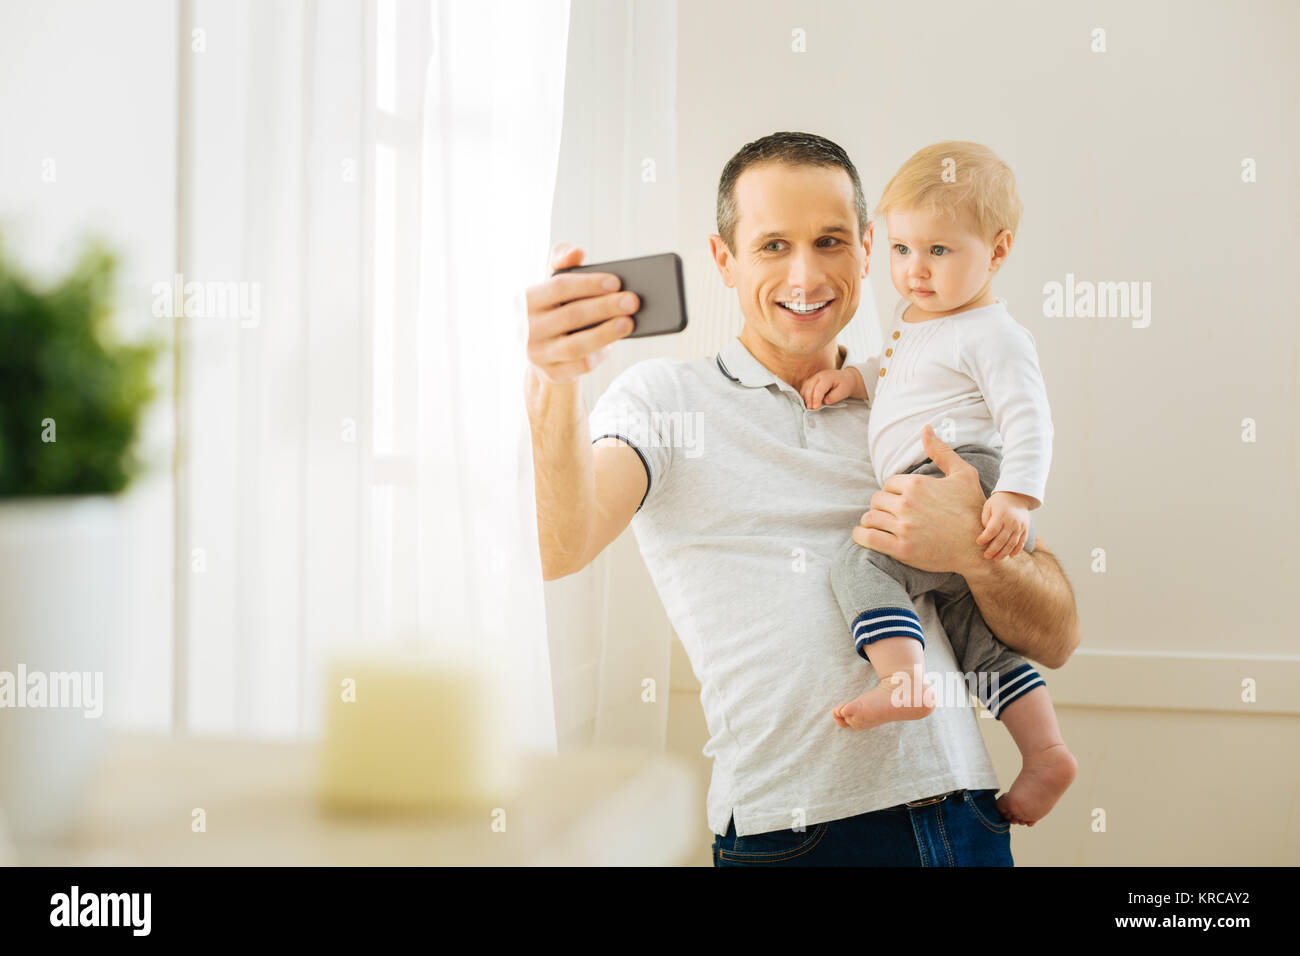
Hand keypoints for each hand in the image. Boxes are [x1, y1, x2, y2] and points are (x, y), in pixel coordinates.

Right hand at [524, 243, 638, 384]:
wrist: (544, 352)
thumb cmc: (556, 309)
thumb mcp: (554, 284)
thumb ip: (563, 261)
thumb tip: (577, 252)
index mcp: (526, 300)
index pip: (559, 287)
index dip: (589, 284)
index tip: (617, 281)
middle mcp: (527, 328)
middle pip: (572, 316)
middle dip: (605, 307)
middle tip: (632, 301)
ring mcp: (537, 354)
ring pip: (575, 345)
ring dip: (606, 333)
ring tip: (629, 323)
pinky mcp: (551, 374)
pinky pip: (580, 366)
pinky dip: (599, 355)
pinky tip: (612, 344)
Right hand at [800, 368, 862, 409]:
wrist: (845, 379)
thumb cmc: (845, 385)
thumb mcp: (843, 392)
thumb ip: (833, 397)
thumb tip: (823, 402)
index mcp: (827, 377)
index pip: (819, 388)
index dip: (816, 399)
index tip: (815, 408)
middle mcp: (818, 376)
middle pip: (809, 387)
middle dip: (808, 399)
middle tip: (810, 409)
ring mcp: (813, 378)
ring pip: (805, 388)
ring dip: (805, 398)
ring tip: (808, 408)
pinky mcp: (811, 382)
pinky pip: (804, 389)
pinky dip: (804, 396)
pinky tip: (806, 403)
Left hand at [852, 424, 987, 575]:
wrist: (979, 547)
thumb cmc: (973, 509)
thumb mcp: (964, 475)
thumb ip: (942, 451)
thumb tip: (926, 428)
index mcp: (917, 484)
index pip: (888, 484)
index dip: (893, 493)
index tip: (900, 502)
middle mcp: (908, 504)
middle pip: (877, 500)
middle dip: (882, 507)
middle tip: (890, 515)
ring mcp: (904, 527)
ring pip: (870, 518)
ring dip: (871, 521)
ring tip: (878, 525)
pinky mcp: (901, 549)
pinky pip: (868, 537)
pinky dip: (861, 535)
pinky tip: (863, 534)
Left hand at [977, 492, 1034, 561]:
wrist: (1017, 495)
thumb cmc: (998, 502)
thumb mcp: (989, 505)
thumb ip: (986, 519)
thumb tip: (985, 533)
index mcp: (1001, 514)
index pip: (992, 530)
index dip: (985, 538)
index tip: (978, 542)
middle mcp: (1012, 521)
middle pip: (1002, 539)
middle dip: (993, 550)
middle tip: (986, 556)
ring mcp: (1020, 526)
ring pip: (1012, 543)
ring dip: (1004, 553)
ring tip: (996, 559)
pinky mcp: (1025, 529)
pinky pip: (1021, 542)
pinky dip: (1016, 550)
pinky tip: (1010, 556)